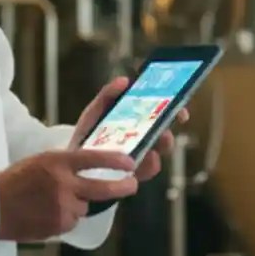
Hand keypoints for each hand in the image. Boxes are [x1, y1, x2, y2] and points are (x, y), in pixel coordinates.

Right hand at [0, 148, 137, 241]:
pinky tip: (48, 214)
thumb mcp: (40, 162)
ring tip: (56, 201)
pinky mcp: (58, 225)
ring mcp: (62, 206)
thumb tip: (89, 170)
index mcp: (57, 162)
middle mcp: (63, 184)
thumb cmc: (14, 182)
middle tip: (132, 185)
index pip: (93, 158)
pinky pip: (72, 221)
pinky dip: (66, 218)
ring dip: (78, 205)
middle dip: (122, 187)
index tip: (130, 162)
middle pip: (102, 188)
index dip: (115, 160)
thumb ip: (64, 166)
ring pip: (85, 207)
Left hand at [71, 76, 190, 183]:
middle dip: (167, 134)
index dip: (176, 112)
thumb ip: (108, 95)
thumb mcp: (96, 110)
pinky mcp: (132, 175)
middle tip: (164, 132)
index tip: (181, 112)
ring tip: (151, 150)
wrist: (73, 159)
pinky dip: (146, 167)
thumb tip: (125, 80)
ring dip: (155, 153)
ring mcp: (139, 158)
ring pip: (158, 154)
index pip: (164, 115)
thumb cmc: (89, 131)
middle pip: (165, 136)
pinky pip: (145, 172)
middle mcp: (144, 139)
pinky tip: (139, 163)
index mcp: (139, 121)